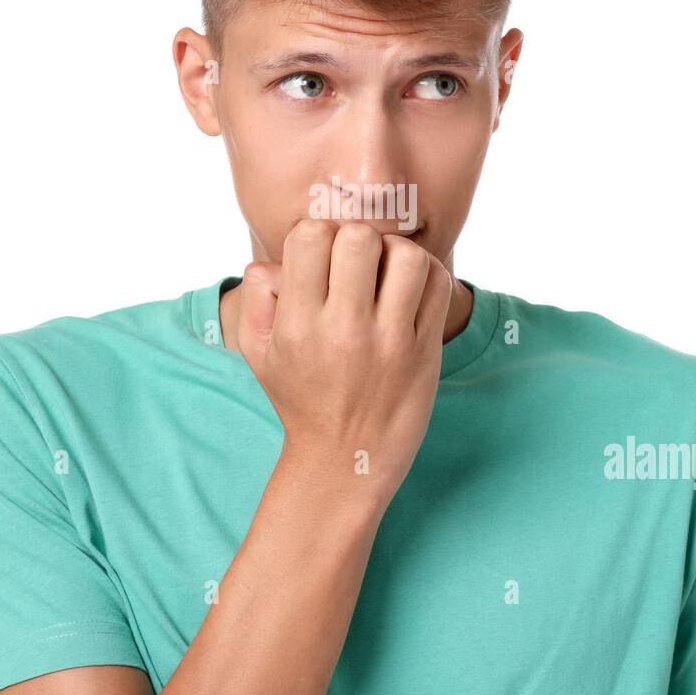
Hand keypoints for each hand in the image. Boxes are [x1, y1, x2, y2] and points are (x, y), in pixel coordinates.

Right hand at [236, 218, 452, 512]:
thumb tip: (277, 259)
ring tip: (387, 273)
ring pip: (407, 255)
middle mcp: (344, 330)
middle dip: (356, 239)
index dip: (316, 235)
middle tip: (356, 263)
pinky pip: (438, 285)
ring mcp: (390, 341)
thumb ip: (257, 296)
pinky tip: (410, 289)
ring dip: (396, 254)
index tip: (321, 257)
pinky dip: (427, 274)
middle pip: (358, 238)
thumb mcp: (259, 353)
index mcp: (298, 325)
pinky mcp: (425, 351)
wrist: (345, 459)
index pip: (310, 237)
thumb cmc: (300, 397)